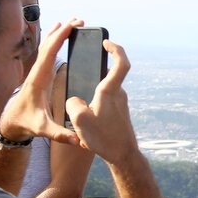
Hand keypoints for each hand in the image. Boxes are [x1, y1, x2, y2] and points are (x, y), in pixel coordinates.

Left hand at [0, 19, 83, 146]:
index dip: (60, 38)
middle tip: (79, 20)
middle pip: (49, 45)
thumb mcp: (42, 129)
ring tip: (72, 22)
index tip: (72, 26)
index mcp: (38, 79)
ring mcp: (37, 72)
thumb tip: (77, 138)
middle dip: (63, 31)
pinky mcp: (39, 74)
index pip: (49, 53)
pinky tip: (60, 37)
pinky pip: (47, 53)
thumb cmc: (26, 123)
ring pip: (47, 47)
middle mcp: (36, 71)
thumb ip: (59, 133)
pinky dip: (55, 42)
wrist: (11, 123)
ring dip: (59, 34)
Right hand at [64, 39, 137, 163]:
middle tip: (87, 63)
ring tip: (81, 98)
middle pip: (111, 73)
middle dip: (100, 67)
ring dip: (95, 89)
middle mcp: (118, 94)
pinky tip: (86, 116)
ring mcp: (120, 103)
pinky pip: (106, 100)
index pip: (121, 62)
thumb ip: (74, 104)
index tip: (105, 42)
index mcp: (110, 91)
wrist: (123, 155)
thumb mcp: (81, 121)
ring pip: (106, 88)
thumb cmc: (104, 139)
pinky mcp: (119, 112)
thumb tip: (75, 100)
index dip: (115, 48)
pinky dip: (96, 102)